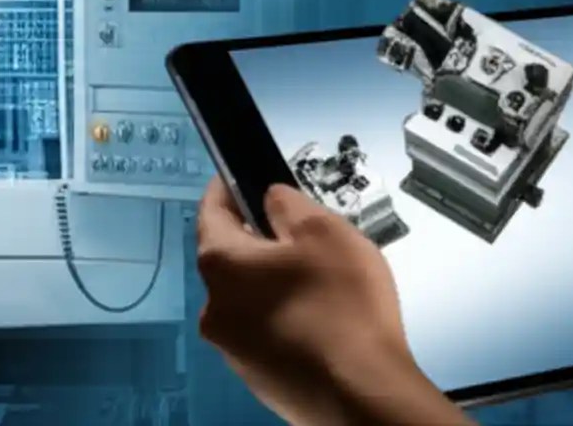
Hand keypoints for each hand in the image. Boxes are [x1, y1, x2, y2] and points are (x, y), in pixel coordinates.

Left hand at [195, 178, 469, 424]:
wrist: (363, 396)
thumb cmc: (342, 308)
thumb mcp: (325, 231)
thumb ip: (289, 204)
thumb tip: (270, 198)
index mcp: (221, 265)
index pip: (210, 211)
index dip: (226, 188)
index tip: (239, 176)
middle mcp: (215, 308)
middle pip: (230, 258)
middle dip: (260, 240)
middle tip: (302, 234)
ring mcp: (233, 349)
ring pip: (249, 298)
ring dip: (274, 283)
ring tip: (322, 282)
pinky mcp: (258, 378)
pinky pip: (265, 333)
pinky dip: (286, 319)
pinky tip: (323, 321)